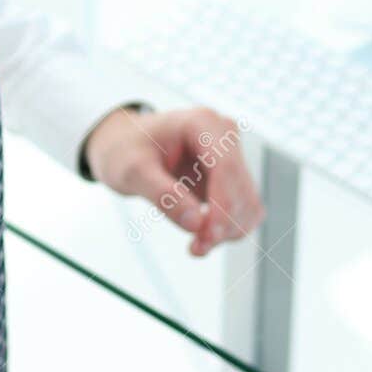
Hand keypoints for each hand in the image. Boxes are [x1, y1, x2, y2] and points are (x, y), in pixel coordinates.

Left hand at [84, 105, 264, 256]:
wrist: (124, 147)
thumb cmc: (126, 150)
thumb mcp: (133, 171)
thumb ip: (163, 195)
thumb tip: (196, 223)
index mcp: (202, 123)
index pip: (226, 167)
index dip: (222, 205)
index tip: (208, 235)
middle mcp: (224, 136)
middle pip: (241, 189)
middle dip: (223, 224)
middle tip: (196, 248)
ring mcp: (230, 157)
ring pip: (247, 204)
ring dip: (228, 231)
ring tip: (196, 246)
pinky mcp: (230, 179)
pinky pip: (242, 210)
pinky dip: (228, 229)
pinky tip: (203, 237)